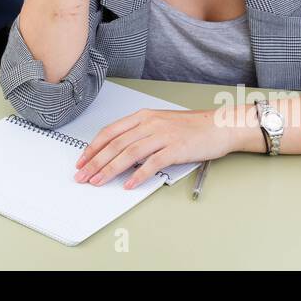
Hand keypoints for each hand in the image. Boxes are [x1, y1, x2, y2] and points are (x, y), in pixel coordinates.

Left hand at [75, 108, 238, 189]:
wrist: (219, 126)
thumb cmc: (190, 127)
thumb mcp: (160, 123)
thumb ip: (139, 134)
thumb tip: (117, 153)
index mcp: (143, 116)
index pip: (110, 132)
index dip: (93, 147)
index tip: (82, 161)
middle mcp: (150, 123)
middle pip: (115, 144)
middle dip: (95, 162)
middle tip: (83, 176)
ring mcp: (162, 135)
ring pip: (129, 154)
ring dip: (110, 169)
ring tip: (98, 182)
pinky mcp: (176, 149)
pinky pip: (152, 163)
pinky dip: (138, 175)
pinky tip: (128, 184)